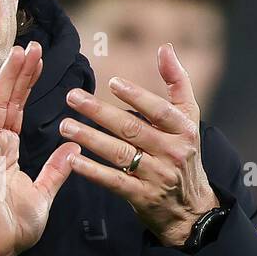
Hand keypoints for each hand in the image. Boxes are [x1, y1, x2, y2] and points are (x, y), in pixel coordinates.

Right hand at [0, 41, 78, 255]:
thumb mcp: (43, 194)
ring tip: (19, 51)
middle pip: (7, 101)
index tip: (38, 61)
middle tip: (32, 44)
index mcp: (7, 153)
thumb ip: (56, 170)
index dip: (27, 85)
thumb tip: (73, 148)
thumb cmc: (14, 227)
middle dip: (19, 73)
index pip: (18, 111)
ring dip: (6, 77)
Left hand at [60, 44, 218, 246]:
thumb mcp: (189, 118)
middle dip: (100, 112)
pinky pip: (113, 181)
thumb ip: (177, 82)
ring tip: (65, 126)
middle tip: (72, 97)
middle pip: (132, 129)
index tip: (112, 82)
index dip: (137, 96)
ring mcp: (156, 176)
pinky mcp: (141, 197)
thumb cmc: (184, 153)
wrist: (190, 208)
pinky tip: (72, 160)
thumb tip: (165, 47)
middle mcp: (172, 152)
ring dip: (89, 138)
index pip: (159, 110)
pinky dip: (92, 171)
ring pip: (119, 154)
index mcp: (184, 130)